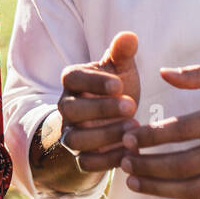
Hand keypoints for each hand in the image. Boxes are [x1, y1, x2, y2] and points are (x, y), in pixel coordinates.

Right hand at [54, 31, 141, 171]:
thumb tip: (129, 36)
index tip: (119, 85)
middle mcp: (65, 108)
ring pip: (76, 139)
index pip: (71, 79)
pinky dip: (108, 160)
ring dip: (105, 136)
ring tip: (134, 128)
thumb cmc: (115, 89)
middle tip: (132, 105)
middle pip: (71, 110)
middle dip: (101, 109)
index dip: (93, 82)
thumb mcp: (120, 69)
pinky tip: (132, 151)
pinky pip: (86, 163)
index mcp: (72, 82)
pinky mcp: (81, 156)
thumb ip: (122, 53)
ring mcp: (70, 133)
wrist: (110, 119)